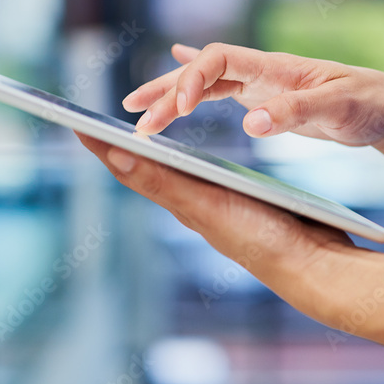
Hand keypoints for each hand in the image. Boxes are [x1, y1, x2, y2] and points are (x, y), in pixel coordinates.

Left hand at [75, 131, 356, 313]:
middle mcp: (192, 202)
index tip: (71, 120)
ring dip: (150, 153)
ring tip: (132, 136)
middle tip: (91, 124)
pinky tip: (195, 159)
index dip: (101, 144)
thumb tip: (113, 153)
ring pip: (173, 173)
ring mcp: (216, 204)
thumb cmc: (262, 236)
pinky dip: (188, 160)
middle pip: (145, 169)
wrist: (312, 263)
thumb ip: (164, 180)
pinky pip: (203, 176)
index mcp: (179, 199)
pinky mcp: (240, 201)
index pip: (130, 166)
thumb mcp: (209, 204)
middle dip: (117, 146)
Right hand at [125, 43, 383, 146]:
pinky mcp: (268, 100)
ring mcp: (263, 85)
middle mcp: (264, 72)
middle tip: (135, 120)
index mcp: (277, 68)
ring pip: (207, 83)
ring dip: (172, 96)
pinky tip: (178, 88)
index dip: (192, 78)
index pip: (220, 59)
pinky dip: (196, 90)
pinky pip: (222, 91)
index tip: (174, 108)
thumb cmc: (371, 102)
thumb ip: (296, 113)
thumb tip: (251, 124)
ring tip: (138, 114)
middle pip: (203, 71)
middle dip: (167, 92)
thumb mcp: (340, 110)